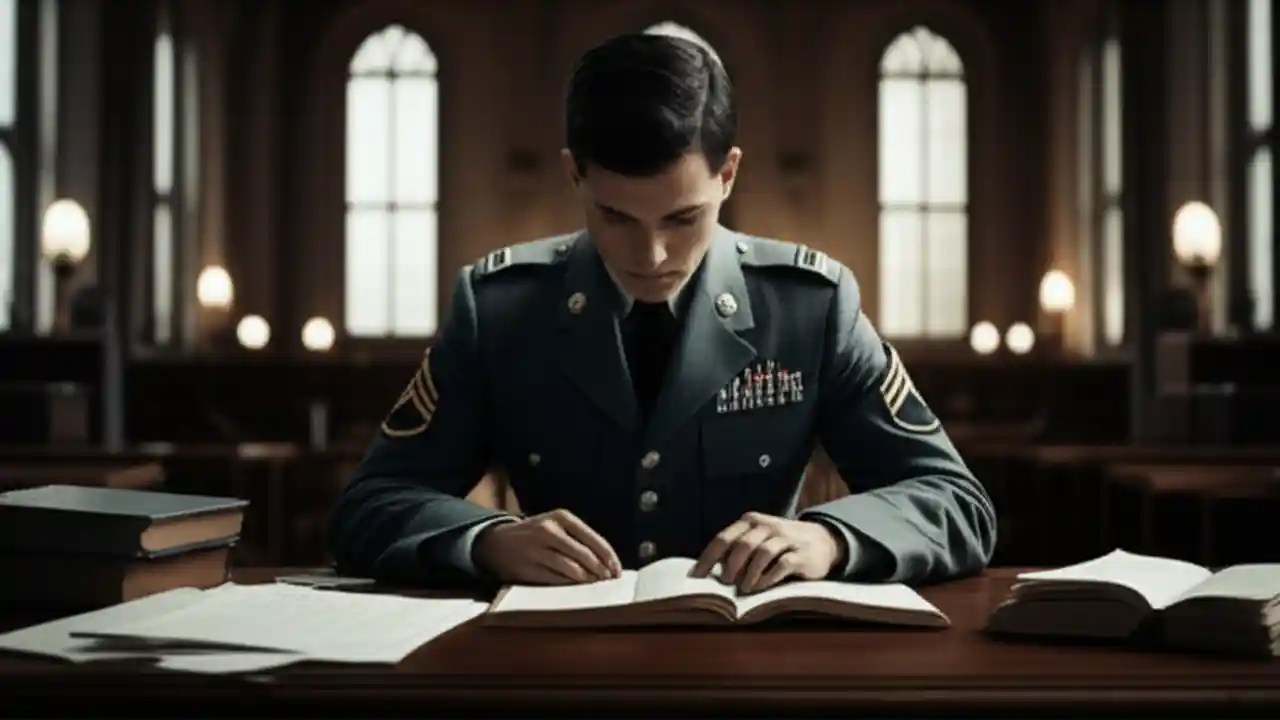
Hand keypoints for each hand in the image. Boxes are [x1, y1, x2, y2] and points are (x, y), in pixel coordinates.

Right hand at [472, 509, 622, 584]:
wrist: (497, 541)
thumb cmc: (535, 534)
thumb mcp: (556, 525)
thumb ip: (579, 539)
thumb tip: (607, 562)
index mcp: (560, 517)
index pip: (594, 539)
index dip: (609, 557)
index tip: (617, 570)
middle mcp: (548, 531)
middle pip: (585, 556)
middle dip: (600, 571)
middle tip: (608, 581)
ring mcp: (536, 550)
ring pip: (572, 570)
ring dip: (586, 580)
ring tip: (593, 584)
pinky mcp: (528, 568)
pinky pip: (556, 580)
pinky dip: (570, 585)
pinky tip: (575, 587)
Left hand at [690, 512, 845, 593]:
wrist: (822, 541)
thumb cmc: (781, 544)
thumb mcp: (758, 540)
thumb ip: (736, 550)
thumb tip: (708, 572)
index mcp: (750, 521)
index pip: (723, 538)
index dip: (708, 559)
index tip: (696, 578)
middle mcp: (767, 526)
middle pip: (742, 545)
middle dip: (731, 566)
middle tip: (725, 584)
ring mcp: (786, 538)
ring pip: (762, 553)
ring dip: (749, 574)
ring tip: (743, 590)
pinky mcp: (801, 554)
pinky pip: (782, 564)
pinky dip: (768, 578)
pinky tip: (761, 588)